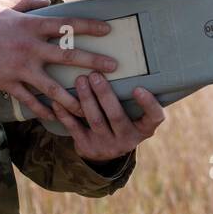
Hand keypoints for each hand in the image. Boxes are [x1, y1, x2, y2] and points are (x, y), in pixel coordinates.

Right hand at [0, 0, 116, 119]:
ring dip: (72, 97)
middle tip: (112, 68)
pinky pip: (30, 100)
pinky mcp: (8, 84)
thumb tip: (46, 3)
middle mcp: (30, 48)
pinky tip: (54, 117)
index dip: (89, 26)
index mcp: (31, 26)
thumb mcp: (4, 5)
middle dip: (92, 61)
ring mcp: (20, 68)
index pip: (67, 25)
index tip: (107, 30)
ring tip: (88, 107)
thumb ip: (27, 3)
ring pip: (52, 86)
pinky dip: (42, 109)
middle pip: (67, 55)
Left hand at [50, 72, 164, 163]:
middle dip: (104, 94)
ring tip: (80, 80)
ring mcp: (107, 146)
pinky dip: (65, 114)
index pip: (155, 117)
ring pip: (96, 120)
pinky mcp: (87, 148)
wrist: (105, 152)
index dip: (148, 104)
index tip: (138, 88)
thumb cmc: (123, 122)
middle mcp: (128, 139)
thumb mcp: (135, 115)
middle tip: (95, 75)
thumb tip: (131, 61)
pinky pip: (75, 129)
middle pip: (117, 116)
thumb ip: (135, 98)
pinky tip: (58, 101)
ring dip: (86, 99)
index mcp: (144, 129)